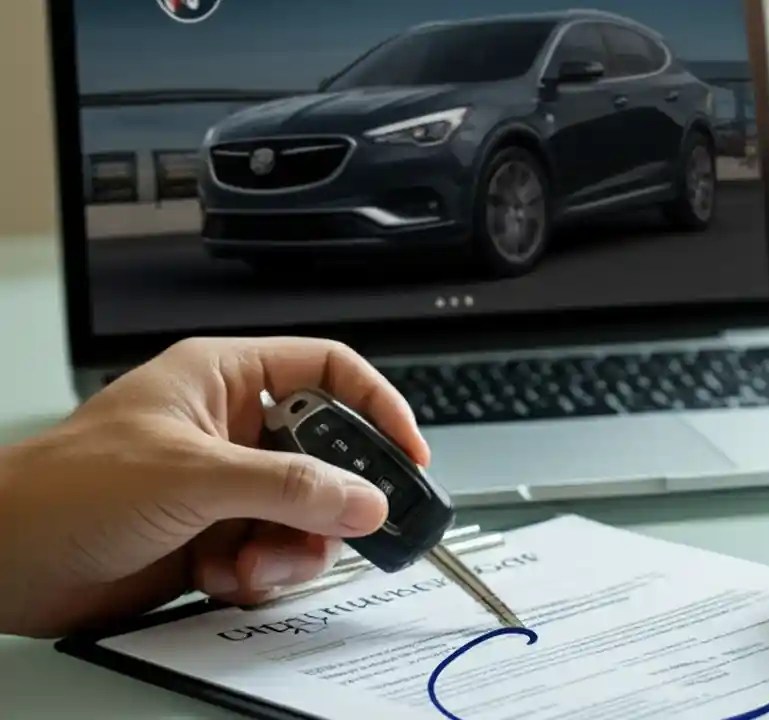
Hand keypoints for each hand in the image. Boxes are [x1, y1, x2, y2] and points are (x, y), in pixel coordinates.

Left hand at [0, 337, 427, 637]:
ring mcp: (226, 486)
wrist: (3, 564)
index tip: (408, 451)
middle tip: (343, 526)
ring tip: (251, 563)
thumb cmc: (61, 488)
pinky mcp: (216, 537)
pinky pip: (276, 553)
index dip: (377, 405)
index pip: (328, 372)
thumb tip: (364, 499)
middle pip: (328, 455)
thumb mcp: (192, 476)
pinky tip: (223, 576)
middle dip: (332, 500)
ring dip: (291, 548)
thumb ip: (289, 487)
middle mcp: (231, 429)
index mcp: (225, 379)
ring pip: (307, 514)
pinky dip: (261, 573)